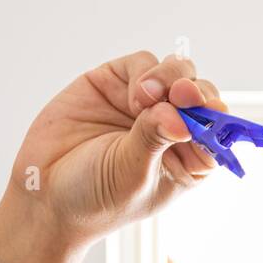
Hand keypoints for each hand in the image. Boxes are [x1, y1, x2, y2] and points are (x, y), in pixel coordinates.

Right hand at [0, 51, 227, 250]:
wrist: (44, 193)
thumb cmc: (95, 197)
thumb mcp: (132, 175)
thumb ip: (156, 139)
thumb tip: (181, 115)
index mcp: (187, 160)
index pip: (217, 130)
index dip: (217, 116)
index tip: (211, 111)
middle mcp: (170, 128)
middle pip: (200, 95)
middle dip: (196, 91)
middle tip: (184, 95)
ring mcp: (143, 104)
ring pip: (176, 73)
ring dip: (170, 78)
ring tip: (147, 98)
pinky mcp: (115, 83)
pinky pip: (142, 64)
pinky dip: (143, 73)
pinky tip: (132, 98)